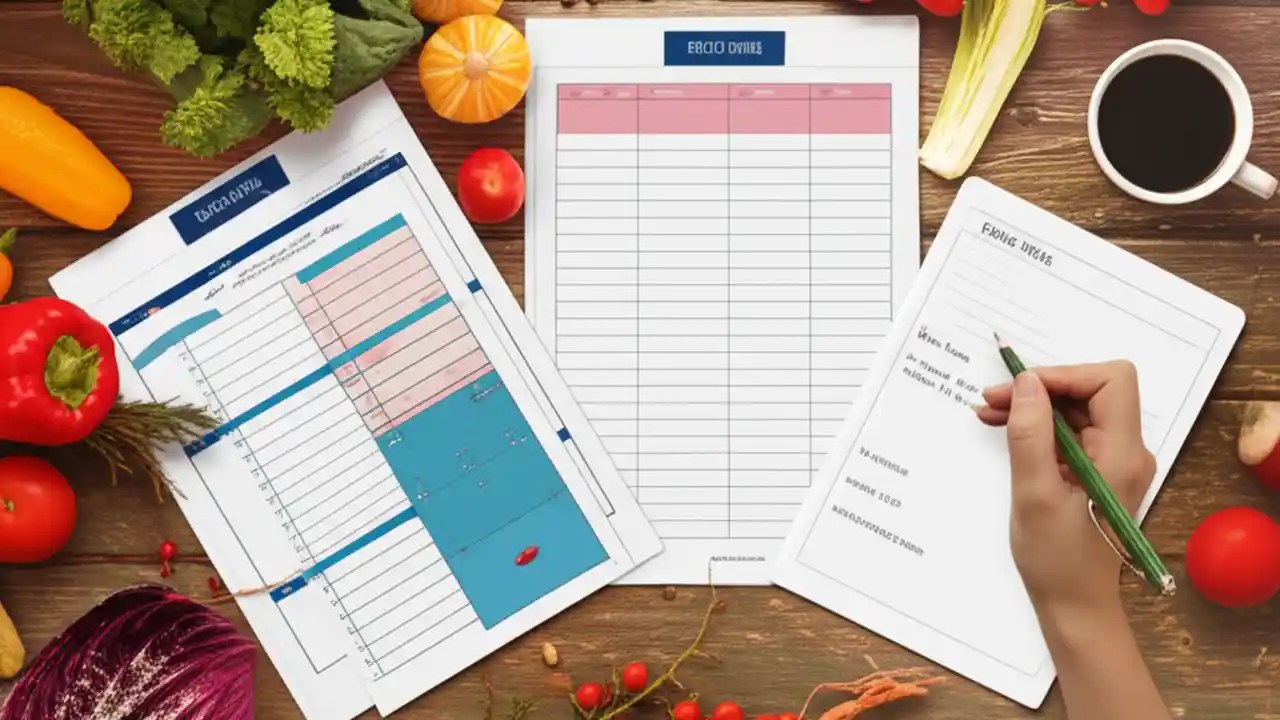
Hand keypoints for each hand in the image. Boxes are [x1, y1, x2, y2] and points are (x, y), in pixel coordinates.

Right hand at [977, 361, 1155, 615]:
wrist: (1074, 605)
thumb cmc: (1057, 559)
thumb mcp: (1034, 493)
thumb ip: (1031, 433)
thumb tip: (1025, 382)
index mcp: (1122, 454)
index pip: (1111, 381)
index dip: (1064, 375)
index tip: (1020, 388)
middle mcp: (1126, 451)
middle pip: (1091, 391)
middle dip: (1041, 388)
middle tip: (992, 399)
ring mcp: (1113, 461)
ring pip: (1076, 409)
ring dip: (1034, 405)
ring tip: (989, 411)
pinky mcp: (1097, 471)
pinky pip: (1070, 433)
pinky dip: (1038, 426)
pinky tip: (1003, 427)